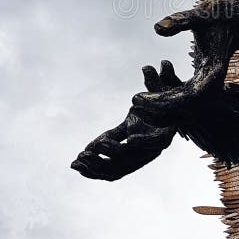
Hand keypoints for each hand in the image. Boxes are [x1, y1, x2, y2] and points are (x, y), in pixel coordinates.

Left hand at [70, 60, 181, 181]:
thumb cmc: (161, 102)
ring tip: (76, 162)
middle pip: (131, 161)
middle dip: (109, 156)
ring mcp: (135, 158)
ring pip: (116, 170)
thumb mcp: (159, 90)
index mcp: (163, 134)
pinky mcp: (122, 158)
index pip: (155, 142)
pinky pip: (107, 168)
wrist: (162, 114)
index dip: (144, 142)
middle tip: (90, 151)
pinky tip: (76, 165)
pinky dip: (91, 169)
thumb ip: (154, 81)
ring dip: (95, 167)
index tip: (130, 139)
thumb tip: (146, 67)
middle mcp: (150, 151)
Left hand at [133, 16, 238, 162]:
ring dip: (160, 108)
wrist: (234, 20)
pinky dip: (164, 96)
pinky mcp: (200, 83)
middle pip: (184, 109)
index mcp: (213, 73)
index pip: (187, 97)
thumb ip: (181, 20)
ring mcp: (206, 87)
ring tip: (136, 101)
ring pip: (182, 108)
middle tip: (134, 100)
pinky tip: (149, 85)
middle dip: (158, 109)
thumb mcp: (202, 14)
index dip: (161, 101)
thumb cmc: (219, 15)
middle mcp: (212, 85)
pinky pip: (181, 98)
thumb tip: (158, 28)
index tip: (139, 96)